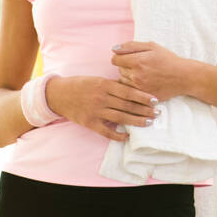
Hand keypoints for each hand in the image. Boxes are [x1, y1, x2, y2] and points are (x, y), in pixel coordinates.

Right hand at [46, 74, 162, 142]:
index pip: (128, 92)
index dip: (143, 96)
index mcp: (104, 85)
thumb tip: (131, 88)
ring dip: (136, 121)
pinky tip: (127, 136)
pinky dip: (117, 134)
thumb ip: (112, 85)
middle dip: (144, 110)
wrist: (59, 94)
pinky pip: (106, 131)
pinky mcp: (89, 122)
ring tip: (149, 122)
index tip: (155, 100)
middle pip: (127, 105)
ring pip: (120, 117)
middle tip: (158, 113)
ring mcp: (95, 111)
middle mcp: (101, 98)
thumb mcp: (97, 79)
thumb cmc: (80, 85)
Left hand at [110, 41, 190, 102]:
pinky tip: (143, 82)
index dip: (120, 57)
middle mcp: (136, 76)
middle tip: (139, 65)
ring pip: (123, 81)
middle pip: (119, 70)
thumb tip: (114, 48)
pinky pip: (129, 90)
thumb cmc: (168, 59)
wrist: (183, 76)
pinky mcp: (142, 96)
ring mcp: (139, 88)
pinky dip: (133, 86)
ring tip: (143, 73)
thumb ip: (131, 46)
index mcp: (137, 61)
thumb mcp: (152, 47)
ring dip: (129, 76)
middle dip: (125, 66)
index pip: (115, 60)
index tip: (127, 57)